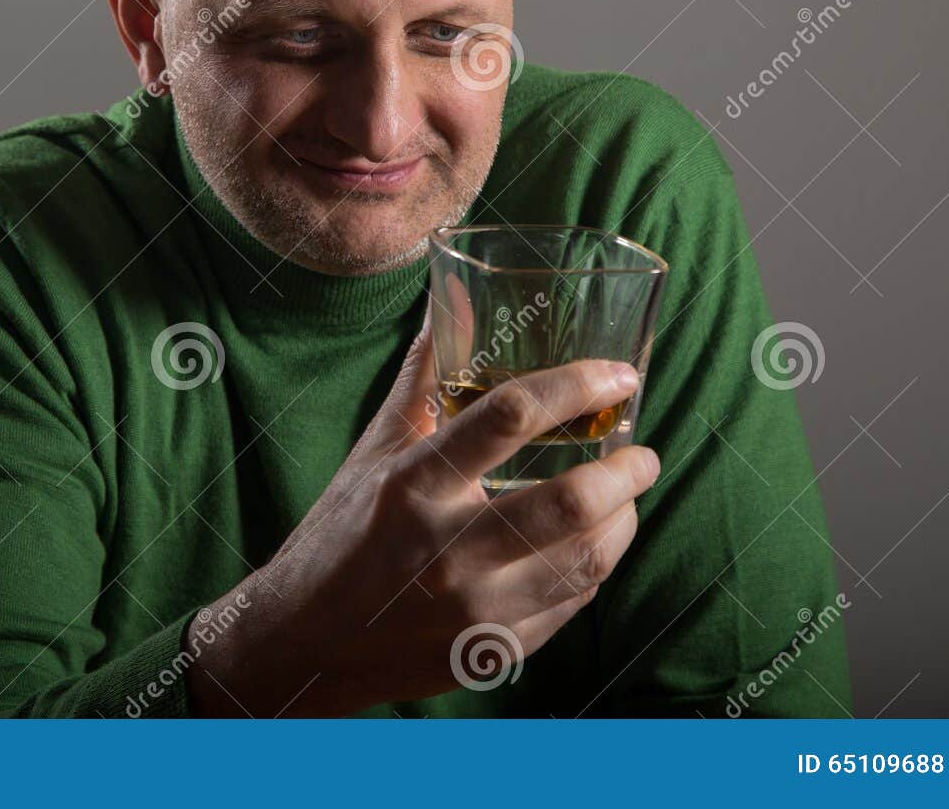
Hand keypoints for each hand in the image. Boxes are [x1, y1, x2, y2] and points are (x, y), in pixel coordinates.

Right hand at [185, 314, 659, 715]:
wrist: (305, 642)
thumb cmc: (343, 530)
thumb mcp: (376, 447)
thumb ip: (424, 375)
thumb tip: (454, 297)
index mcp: (414, 481)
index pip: (511, 415)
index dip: (577, 386)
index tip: (619, 377)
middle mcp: (446, 547)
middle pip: (570, 503)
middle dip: (627, 472)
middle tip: (643, 454)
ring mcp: (473, 608)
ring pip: (585, 562)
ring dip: (623, 522)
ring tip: (625, 498)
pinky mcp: (492, 651)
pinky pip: (570, 606)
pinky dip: (592, 569)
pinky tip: (589, 547)